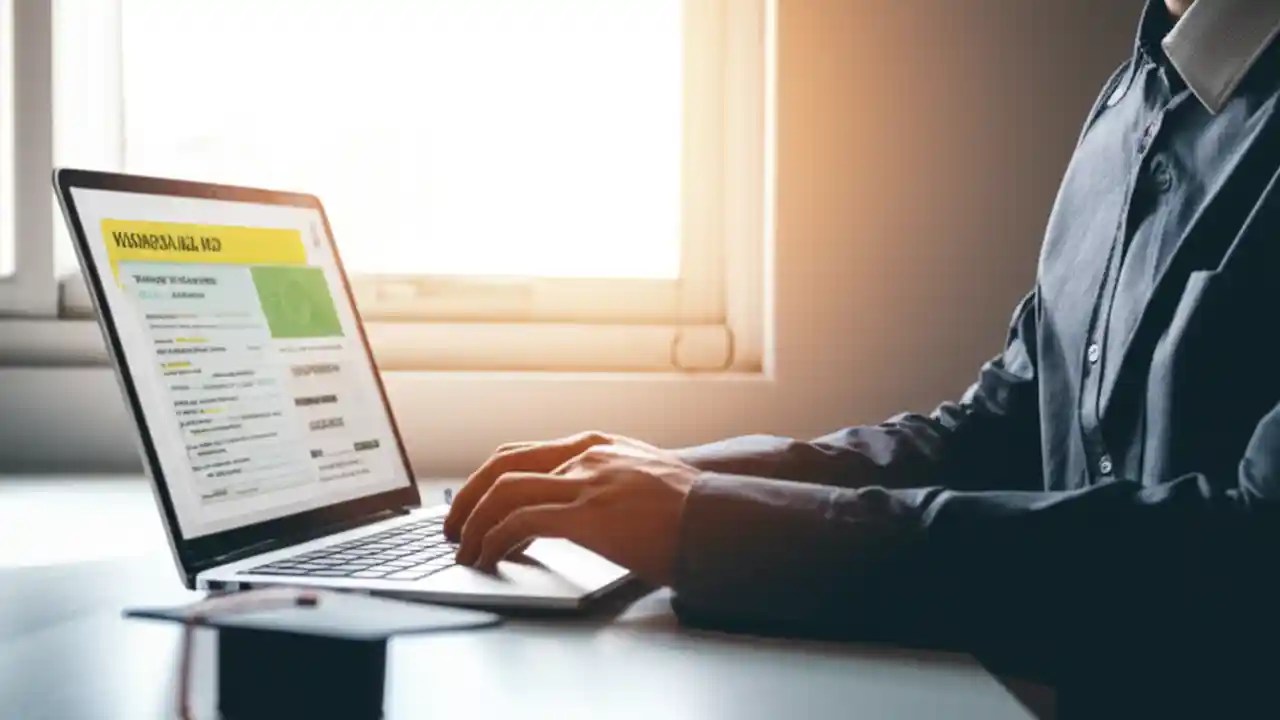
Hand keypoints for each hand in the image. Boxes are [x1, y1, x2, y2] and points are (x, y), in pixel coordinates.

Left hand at [445, 434, 697, 585]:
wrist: (723, 518)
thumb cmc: (693, 510)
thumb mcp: (644, 480)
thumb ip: (609, 485)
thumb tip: (585, 514)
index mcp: (596, 445)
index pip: (523, 453)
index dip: (487, 480)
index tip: (472, 505)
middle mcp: (585, 456)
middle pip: (502, 466)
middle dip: (467, 499)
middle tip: (453, 528)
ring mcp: (586, 482)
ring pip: (503, 493)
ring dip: (474, 525)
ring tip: (465, 551)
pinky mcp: (588, 514)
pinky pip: (521, 523)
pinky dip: (495, 541)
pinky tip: (490, 558)